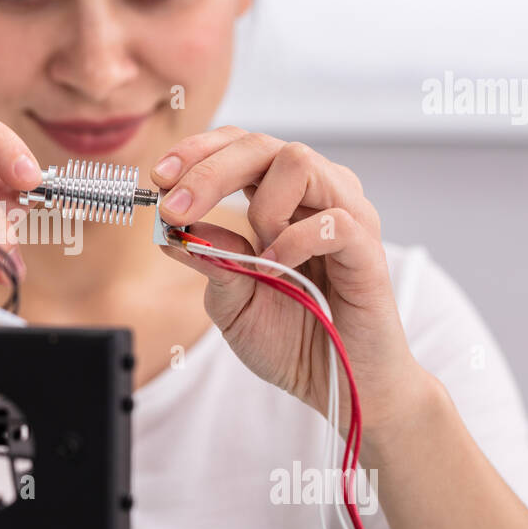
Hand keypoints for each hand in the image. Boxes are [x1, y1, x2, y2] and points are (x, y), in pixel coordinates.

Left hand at [151, 127, 427, 442]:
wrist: (339, 384)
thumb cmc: (292, 338)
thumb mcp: (231, 302)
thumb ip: (209, 262)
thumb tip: (172, 231)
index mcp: (282, 198)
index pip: (239, 146)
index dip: (197, 153)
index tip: (158, 179)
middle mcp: (316, 194)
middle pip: (260, 144)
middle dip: (207, 171)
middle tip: (174, 209)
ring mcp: (346, 215)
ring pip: (298, 161)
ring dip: (261, 206)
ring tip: (260, 254)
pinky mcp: (368, 249)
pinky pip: (330, 220)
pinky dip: (293, 242)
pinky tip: (280, 270)